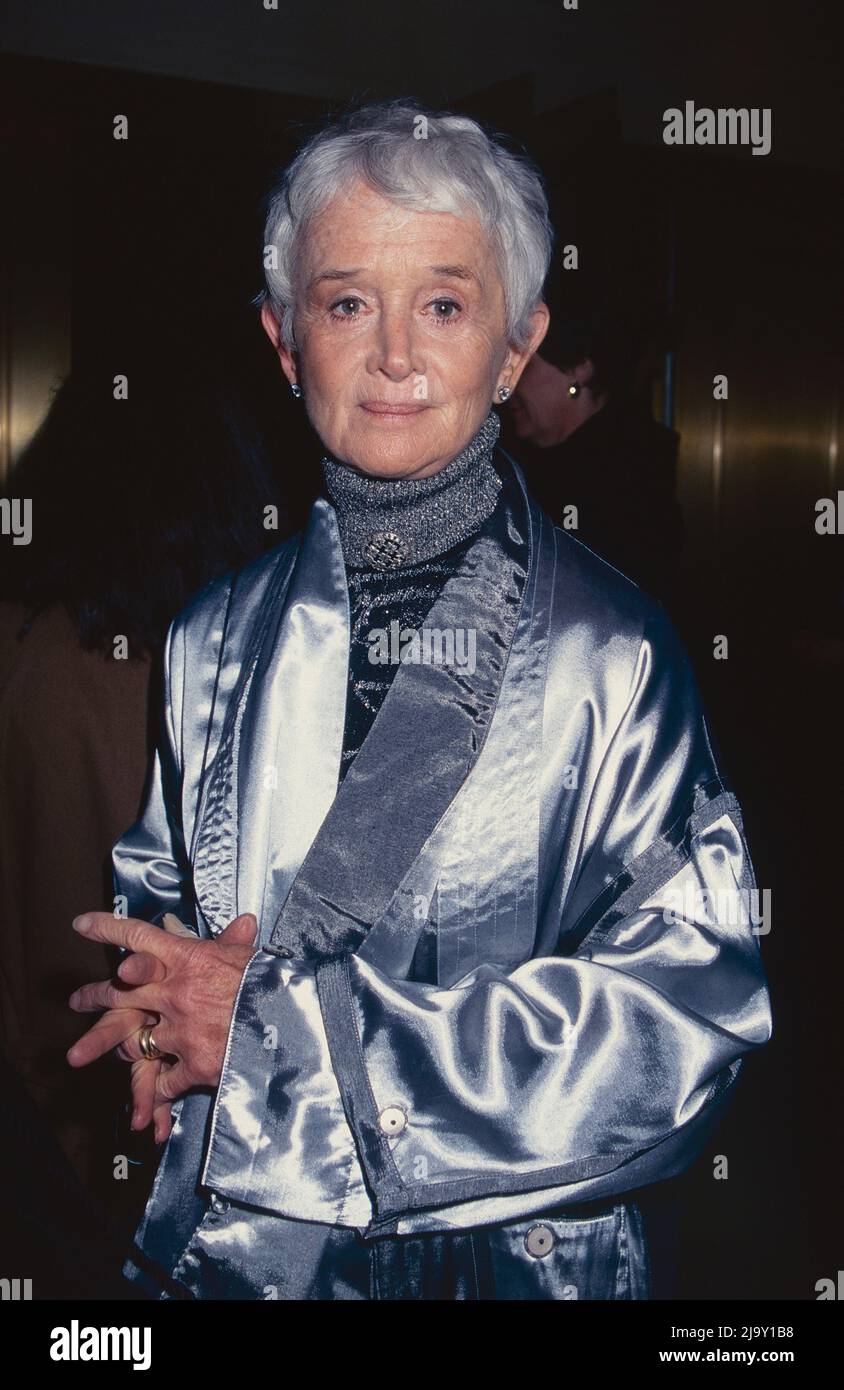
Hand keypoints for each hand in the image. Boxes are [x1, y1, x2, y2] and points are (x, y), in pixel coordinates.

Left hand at [68, 912, 257, 1124]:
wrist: (298, 1024)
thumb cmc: (275, 986)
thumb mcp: (252, 957)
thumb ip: (237, 942)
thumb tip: (244, 920)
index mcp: (190, 958)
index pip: (139, 936)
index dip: (107, 929)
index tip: (81, 924)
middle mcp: (176, 991)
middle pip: (121, 992)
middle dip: (95, 995)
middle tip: (77, 1000)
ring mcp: (181, 1029)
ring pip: (132, 1041)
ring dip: (114, 1047)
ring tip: (88, 1053)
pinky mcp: (193, 1063)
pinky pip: (162, 1079)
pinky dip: (155, 1091)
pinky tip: (147, 1100)